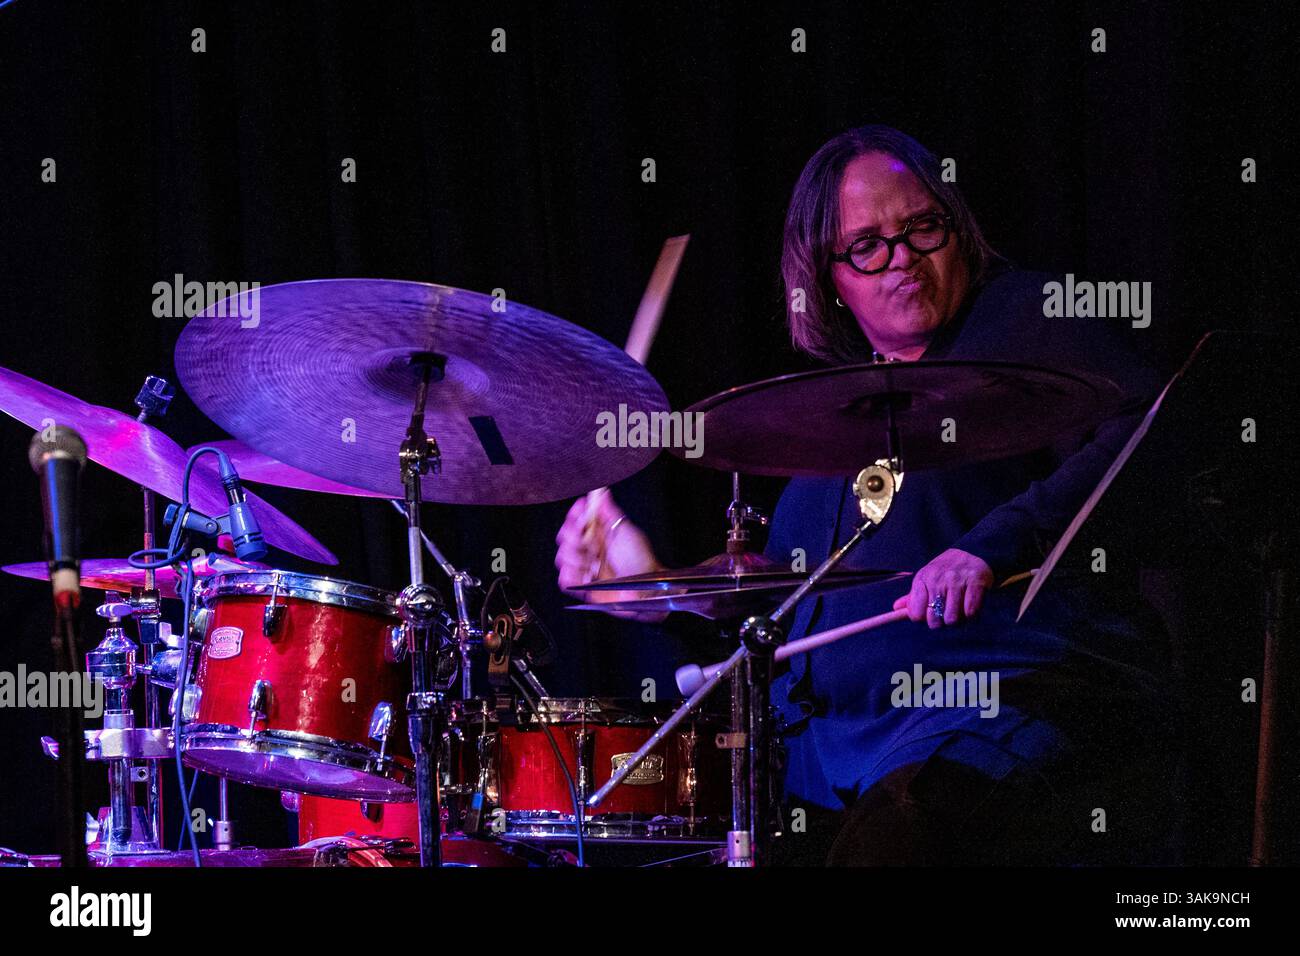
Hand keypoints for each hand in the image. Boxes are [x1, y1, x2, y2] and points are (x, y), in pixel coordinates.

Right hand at [555, 490, 666, 621]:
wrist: (645, 587)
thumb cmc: (641, 560)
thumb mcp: (627, 532)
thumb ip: (611, 513)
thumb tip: (602, 493)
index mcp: (599, 534)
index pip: (577, 520)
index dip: (575, 515)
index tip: (580, 511)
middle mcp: (590, 550)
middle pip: (564, 538)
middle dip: (572, 537)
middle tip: (587, 541)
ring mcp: (585, 568)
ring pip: (562, 558)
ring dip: (575, 559)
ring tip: (592, 562)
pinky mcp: (582, 586)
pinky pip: (565, 580)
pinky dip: (572, 577)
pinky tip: (586, 575)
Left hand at [893, 548, 993, 628]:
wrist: (971, 551)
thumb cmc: (945, 571)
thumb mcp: (925, 580)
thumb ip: (912, 598)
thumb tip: (895, 609)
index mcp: (922, 579)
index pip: (916, 614)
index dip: (924, 619)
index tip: (931, 614)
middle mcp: (938, 579)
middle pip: (934, 621)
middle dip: (942, 623)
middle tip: (948, 615)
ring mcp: (957, 580)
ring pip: (953, 619)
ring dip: (958, 621)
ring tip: (960, 613)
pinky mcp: (975, 582)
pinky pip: (971, 612)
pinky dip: (972, 616)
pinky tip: (970, 610)